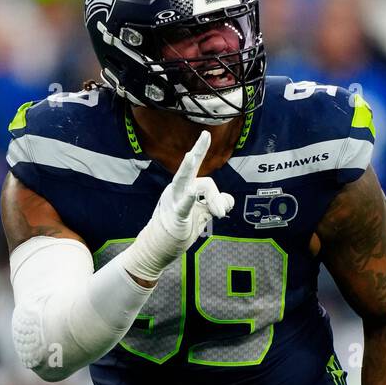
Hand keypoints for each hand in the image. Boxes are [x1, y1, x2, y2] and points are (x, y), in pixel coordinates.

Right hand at [127, 130, 233, 281]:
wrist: (156, 250)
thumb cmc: (178, 231)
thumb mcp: (201, 216)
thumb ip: (214, 205)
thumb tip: (229, 199)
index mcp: (183, 188)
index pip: (205, 181)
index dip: (218, 196)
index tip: (222, 214)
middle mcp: (176, 190)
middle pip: (191, 167)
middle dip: (198, 149)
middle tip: (205, 134)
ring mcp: (173, 201)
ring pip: (184, 181)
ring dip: (190, 169)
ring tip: (193, 155)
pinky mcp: (174, 217)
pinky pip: (183, 205)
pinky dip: (189, 200)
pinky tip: (192, 193)